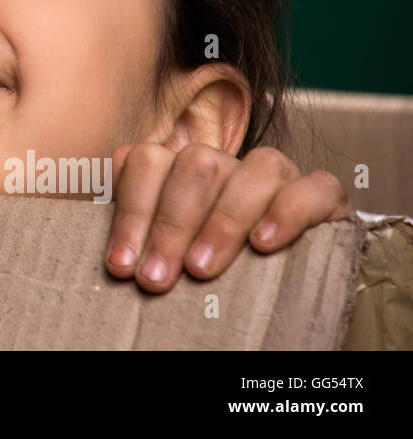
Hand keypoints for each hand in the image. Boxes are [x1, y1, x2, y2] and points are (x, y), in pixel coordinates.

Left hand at [104, 142, 352, 291]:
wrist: (287, 274)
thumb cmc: (212, 267)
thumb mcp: (172, 251)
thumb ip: (144, 240)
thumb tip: (114, 260)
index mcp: (181, 167)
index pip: (147, 160)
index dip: (130, 210)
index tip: (121, 264)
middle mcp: (226, 163)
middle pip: (195, 164)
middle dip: (170, 225)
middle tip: (155, 278)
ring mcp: (276, 174)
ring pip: (254, 168)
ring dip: (222, 221)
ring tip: (200, 268)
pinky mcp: (323, 194)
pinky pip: (313, 187)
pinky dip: (287, 213)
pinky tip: (263, 244)